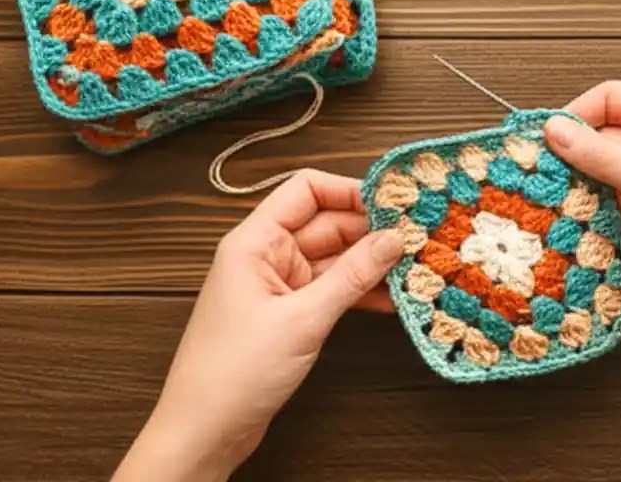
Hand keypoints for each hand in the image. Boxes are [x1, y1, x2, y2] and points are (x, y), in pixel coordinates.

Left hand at [114, 170, 401, 481]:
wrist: (204, 431)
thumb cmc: (232, 373)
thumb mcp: (302, 319)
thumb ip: (352, 275)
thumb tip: (392, 238)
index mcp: (254, 242)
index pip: (306, 190)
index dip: (350, 190)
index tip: (392, 203)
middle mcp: (265, 256)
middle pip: (327, 223)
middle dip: (371, 230)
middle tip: (416, 239)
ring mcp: (278, 285)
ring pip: (334, 258)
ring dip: (371, 263)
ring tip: (412, 269)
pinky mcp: (289, 314)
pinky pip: (332, 289)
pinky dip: (360, 292)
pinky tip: (391, 299)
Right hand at [543, 81, 620, 319]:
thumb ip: (602, 157)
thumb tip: (555, 130)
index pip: (611, 98)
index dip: (575, 117)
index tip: (541, 144)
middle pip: (608, 140)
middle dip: (579, 165)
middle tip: (544, 188)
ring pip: (613, 177)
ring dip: (593, 197)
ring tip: (566, 217)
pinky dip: (611, 220)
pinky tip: (596, 237)